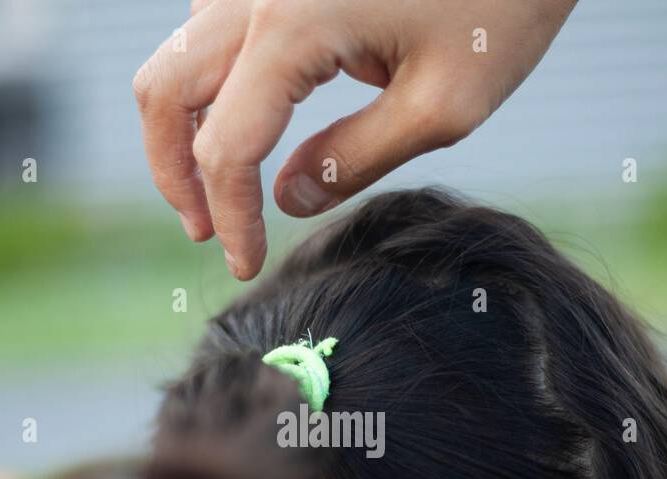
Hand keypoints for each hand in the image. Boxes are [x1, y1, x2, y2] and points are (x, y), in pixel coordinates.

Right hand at [134, 0, 575, 278]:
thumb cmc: (503, 6)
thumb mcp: (443, 105)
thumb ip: (355, 161)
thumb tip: (285, 199)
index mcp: (293, 23)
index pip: (225, 147)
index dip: (231, 217)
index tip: (245, 265)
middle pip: (164, 90)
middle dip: (175, 173)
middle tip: (206, 230)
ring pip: (178, 54)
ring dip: (186, 124)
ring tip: (226, 184)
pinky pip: (211, 24)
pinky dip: (213, 80)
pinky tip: (252, 116)